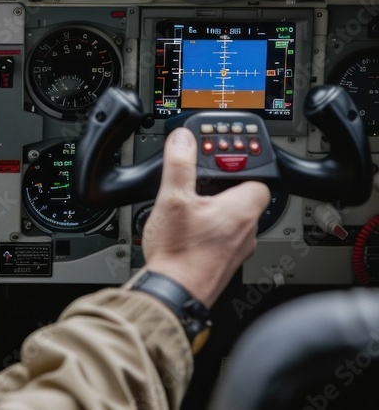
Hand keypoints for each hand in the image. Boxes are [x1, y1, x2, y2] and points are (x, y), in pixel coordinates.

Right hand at [141, 127, 270, 306]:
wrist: (173, 292)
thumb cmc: (178, 253)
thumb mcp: (172, 198)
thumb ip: (180, 164)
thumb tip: (183, 140)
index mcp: (241, 210)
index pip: (259, 178)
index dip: (240, 166)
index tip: (221, 160)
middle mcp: (247, 231)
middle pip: (245, 198)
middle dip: (222, 188)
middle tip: (199, 182)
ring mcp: (238, 250)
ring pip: (234, 220)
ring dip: (216, 211)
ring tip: (190, 207)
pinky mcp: (226, 264)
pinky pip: (225, 239)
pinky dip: (211, 231)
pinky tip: (189, 232)